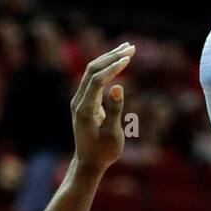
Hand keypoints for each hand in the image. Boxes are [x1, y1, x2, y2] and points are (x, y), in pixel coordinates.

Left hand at [71, 43, 133, 174]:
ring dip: (109, 58)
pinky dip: (107, 67)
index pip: (98, 80)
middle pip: (92, 70)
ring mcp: (80, 99)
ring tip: (127, 48)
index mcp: (85, 109)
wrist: (88, 163)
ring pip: (92, 71)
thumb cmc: (103, 152)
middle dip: (112, 56)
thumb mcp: (113, 135)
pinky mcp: (85, 101)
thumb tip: (118, 87)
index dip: (113, 67)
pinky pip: (94, 78)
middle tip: (131, 47)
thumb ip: (115, 111)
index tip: (129, 58)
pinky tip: (118, 61)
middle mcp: (79, 101)